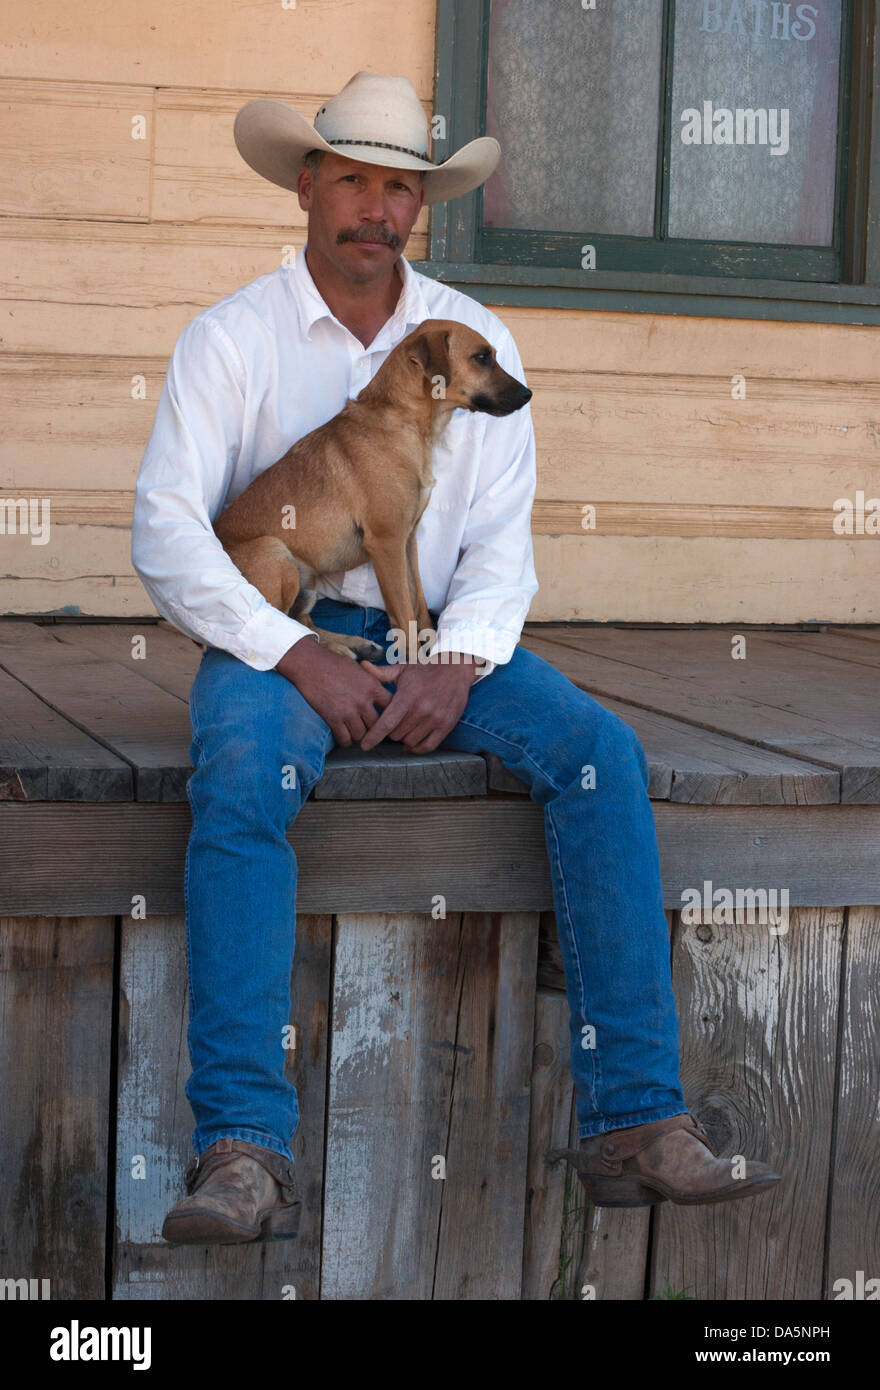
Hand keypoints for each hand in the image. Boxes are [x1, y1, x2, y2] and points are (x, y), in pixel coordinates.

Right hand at [275, 635, 396, 746]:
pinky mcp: (333, 718)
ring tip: (354, 733)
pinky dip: (344, 740)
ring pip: (361, 735)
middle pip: (377, 725)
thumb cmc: (333, 663)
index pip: (391, 706)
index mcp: (372, 686)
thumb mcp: (359, 668)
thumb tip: (378, 690)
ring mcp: (348, 711)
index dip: (389, 713)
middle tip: (368, 729)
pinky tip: (343, 736)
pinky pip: (344, 738)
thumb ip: (371, 681)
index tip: (385, 716)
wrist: (310, 664)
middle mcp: (363, 701)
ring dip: (358, 736)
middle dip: (374, 728)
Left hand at [357, 652, 481, 752]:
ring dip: (404, 738)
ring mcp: (435, 718)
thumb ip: (381, 672)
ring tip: (404, 729)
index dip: (374, 736)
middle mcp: (422, 709)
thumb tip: (362, 665)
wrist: (454, 669)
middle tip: (393, 724)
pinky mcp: (446, 725)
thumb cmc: (424, 671)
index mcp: (407, 696)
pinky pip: (428, 746)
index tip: (364, 745)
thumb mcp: (402, 670)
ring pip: (410, 741)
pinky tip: (412, 743)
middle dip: (391, 731)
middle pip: (396, 734)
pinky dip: (417, 748)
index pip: (387, 723)